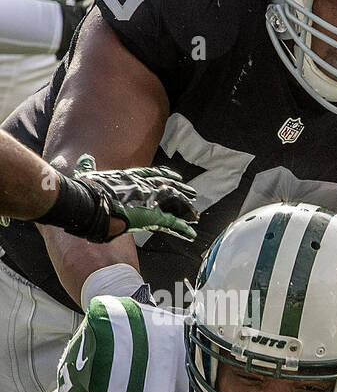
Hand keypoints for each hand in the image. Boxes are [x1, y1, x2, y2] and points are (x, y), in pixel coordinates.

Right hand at [74, 155, 198, 241]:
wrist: (91, 204)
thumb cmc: (86, 192)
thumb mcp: (88, 175)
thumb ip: (88, 166)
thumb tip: (85, 158)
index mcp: (130, 177)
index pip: (151, 174)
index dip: (165, 175)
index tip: (176, 176)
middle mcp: (143, 186)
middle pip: (168, 187)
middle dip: (181, 190)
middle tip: (192, 192)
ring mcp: (150, 200)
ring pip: (174, 203)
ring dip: (186, 208)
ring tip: (196, 214)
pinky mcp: (152, 215)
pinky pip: (172, 223)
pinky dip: (182, 229)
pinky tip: (192, 234)